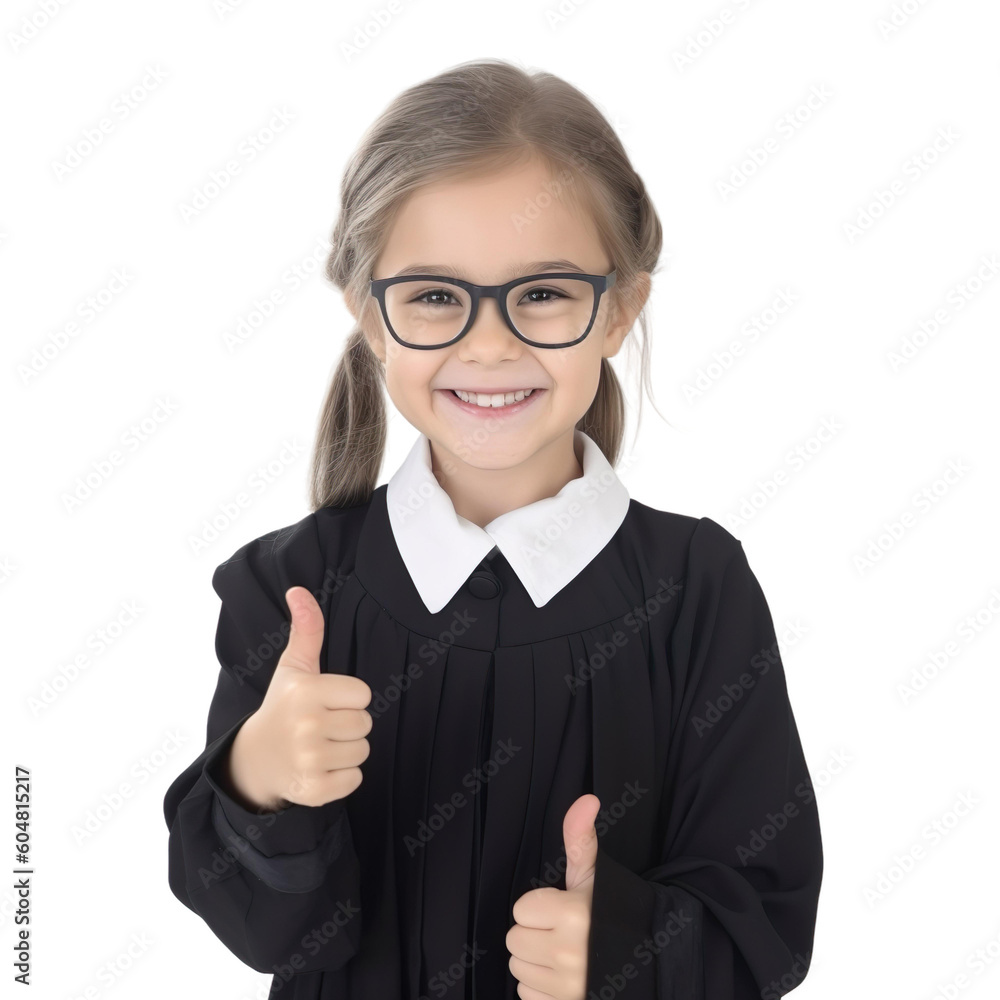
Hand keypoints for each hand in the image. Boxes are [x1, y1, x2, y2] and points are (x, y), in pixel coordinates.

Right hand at [227, 586, 372, 810]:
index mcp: (306, 691)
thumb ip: (306, 630)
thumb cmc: (284, 706)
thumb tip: (299, 590)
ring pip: (362, 751)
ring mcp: (309, 759)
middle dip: (348, 725)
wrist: (255, 759)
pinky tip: (319, 768)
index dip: (348, 698)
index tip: (325, 702)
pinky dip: (342, 778)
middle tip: (321, 726)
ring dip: (346, 751)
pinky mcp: (314, 790)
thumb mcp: (294, 667)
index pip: (363, 695)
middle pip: (365, 723)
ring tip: (319, 745)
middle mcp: (306, 725)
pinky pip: (355, 780)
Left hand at [506, 793, 599, 999]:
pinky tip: (563, 978)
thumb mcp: (594, 875)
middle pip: (515, 941)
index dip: (539, 906)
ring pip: (518, 970)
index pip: (522, 909)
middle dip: (534, 933)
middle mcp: (570, 955)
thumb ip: (579, 837)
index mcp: (574, 916)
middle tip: (562, 931)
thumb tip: (587, 798)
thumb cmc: (615, 913)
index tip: (562, 909)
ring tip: (565, 954)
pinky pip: (527, 996)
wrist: (650, 961)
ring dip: (536, 962)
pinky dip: (541, 989)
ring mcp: (568, 988)